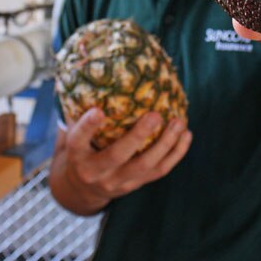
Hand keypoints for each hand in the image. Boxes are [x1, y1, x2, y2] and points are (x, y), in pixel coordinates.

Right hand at [48, 108, 191, 214]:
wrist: (83, 188)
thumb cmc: (81, 148)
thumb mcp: (73, 133)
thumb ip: (79, 111)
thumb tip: (93, 73)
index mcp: (76, 155)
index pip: (78, 140)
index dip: (88, 126)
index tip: (99, 110)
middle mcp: (95, 172)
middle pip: (117, 156)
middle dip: (138, 136)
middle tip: (155, 115)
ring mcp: (116, 182)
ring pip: (144, 165)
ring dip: (165, 144)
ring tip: (179, 122)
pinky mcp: (134, 185)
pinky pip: (159, 171)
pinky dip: (175, 154)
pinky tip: (186, 135)